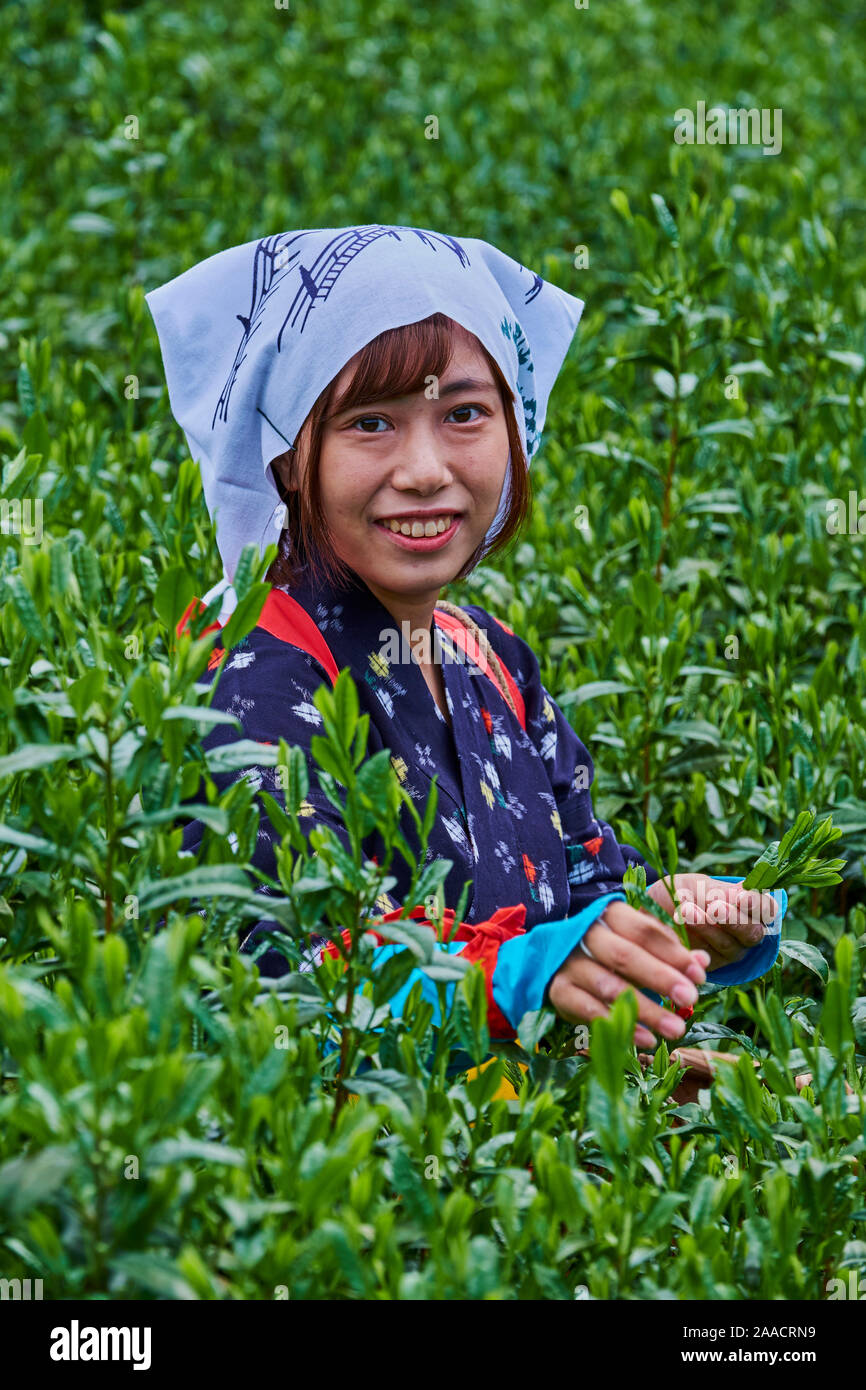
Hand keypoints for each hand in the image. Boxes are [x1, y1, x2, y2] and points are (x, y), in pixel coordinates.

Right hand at [547, 900, 710, 1048]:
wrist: (558, 963)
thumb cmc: (612, 952)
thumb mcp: (640, 947)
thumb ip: (670, 952)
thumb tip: (702, 961)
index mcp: (610, 916)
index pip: (644, 930)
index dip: (673, 953)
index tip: (699, 976)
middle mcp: (586, 935)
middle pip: (625, 955)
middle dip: (660, 978)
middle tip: (690, 998)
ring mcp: (570, 963)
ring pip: (609, 986)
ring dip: (646, 1009)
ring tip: (676, 1027)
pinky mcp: (559, 991)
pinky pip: (591, 1011)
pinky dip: (621, 1026)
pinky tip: (647, 1039)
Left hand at [647, 873, 775, 970]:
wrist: (655, 909)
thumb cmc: (685, 893)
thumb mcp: (700, 885)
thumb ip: (721, 892)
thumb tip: (744, 895)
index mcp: (751, 909)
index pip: (767, 909)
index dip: (757, 905)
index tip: (741, 897)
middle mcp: (745, 933)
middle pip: (752, 933)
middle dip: (733, 920)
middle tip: (715, 907)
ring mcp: (729, 952)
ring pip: (727, 945)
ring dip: (706, 927)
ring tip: (686, 910)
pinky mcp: (710, 966)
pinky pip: (706, 958)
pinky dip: (692, 942)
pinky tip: (678, 925)